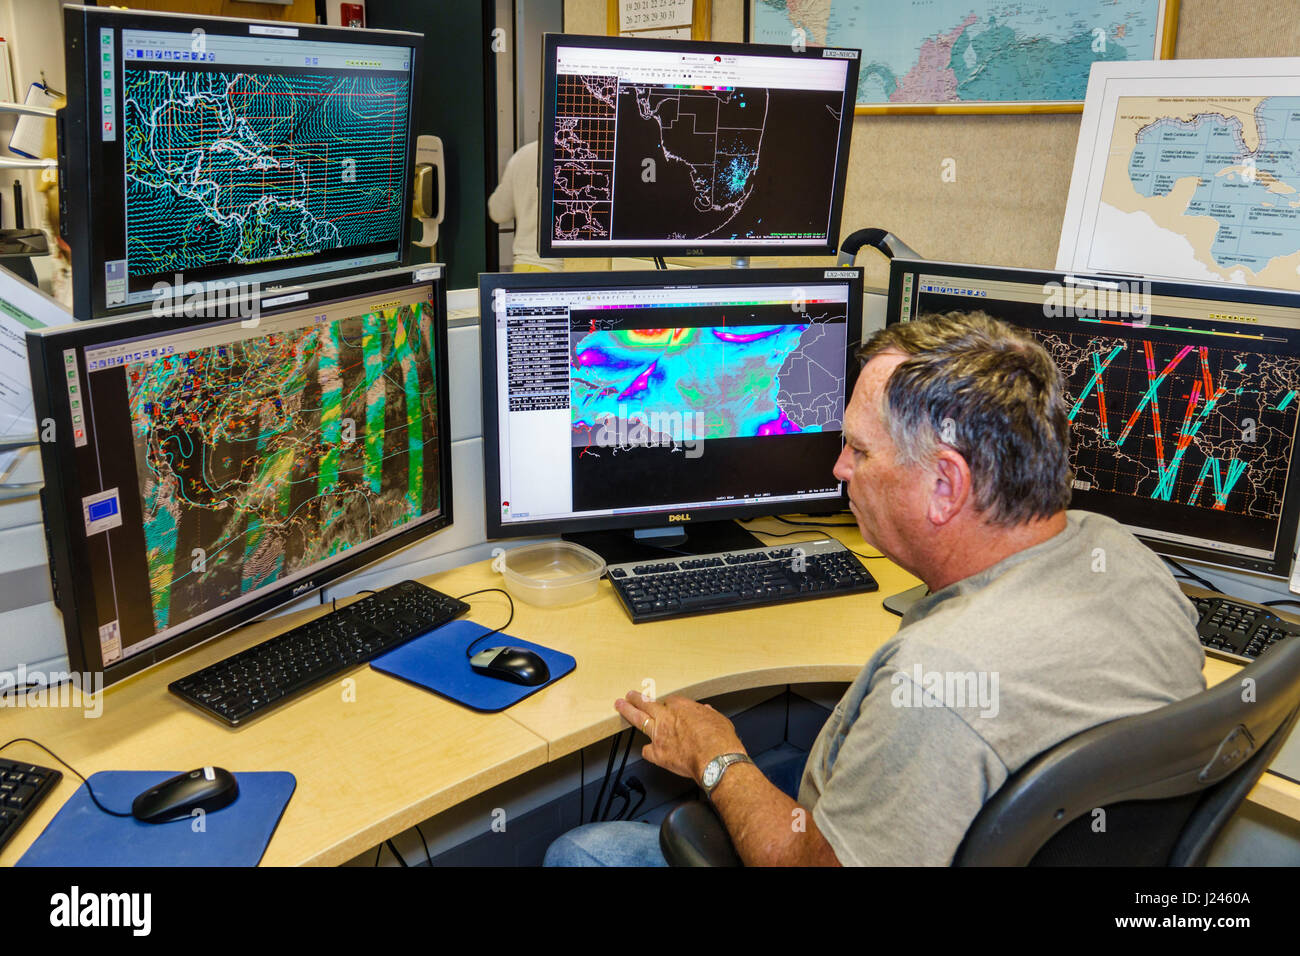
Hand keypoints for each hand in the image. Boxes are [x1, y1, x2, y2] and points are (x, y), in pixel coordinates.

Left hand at [614, 690, 744, 782]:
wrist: (715, 760)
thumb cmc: (720, 740)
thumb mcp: (719, 720)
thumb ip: (708, 715)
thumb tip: (707, 712)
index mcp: (682, 707)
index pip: (670, 700)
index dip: (669, 704)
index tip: (668, 705)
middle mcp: (666, 718)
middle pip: (647, 704)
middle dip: (637, 698)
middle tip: (630, 695)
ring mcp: (659, 735)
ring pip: (638, 719)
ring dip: (628, 712)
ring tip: (621, 706)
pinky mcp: (657, 753)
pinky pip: (646, 750)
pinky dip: (648, 751)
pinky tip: (649, 751)